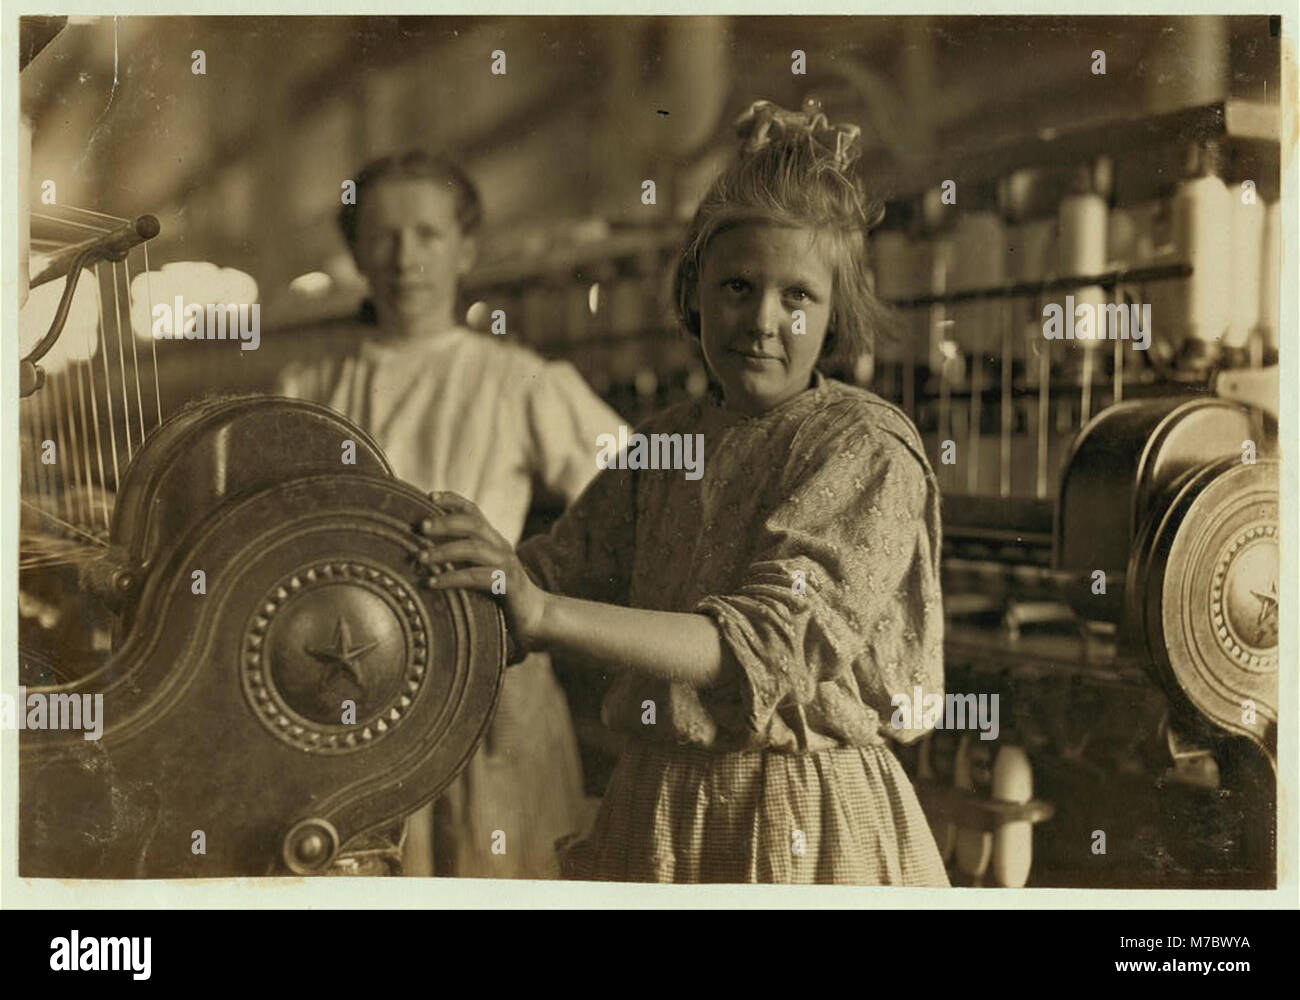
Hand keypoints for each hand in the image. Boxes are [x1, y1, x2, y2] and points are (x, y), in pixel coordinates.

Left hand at [413, 491, 548, 651]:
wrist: (537, 617)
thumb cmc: (501, 596)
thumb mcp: (480, 570)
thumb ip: (461, 559)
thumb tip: (422, 554)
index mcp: (492, 540)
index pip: (473, 511)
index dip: (453, 500)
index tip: (430, 495)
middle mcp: (500, 546)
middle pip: (472, 524)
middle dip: (445, 522)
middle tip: (420, 527)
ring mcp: (506, 564)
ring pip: (473, 548)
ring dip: (444, 551)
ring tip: (421, 558)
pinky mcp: (508, 584)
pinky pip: (476, 577)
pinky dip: (452, 578)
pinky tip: (432, 583)